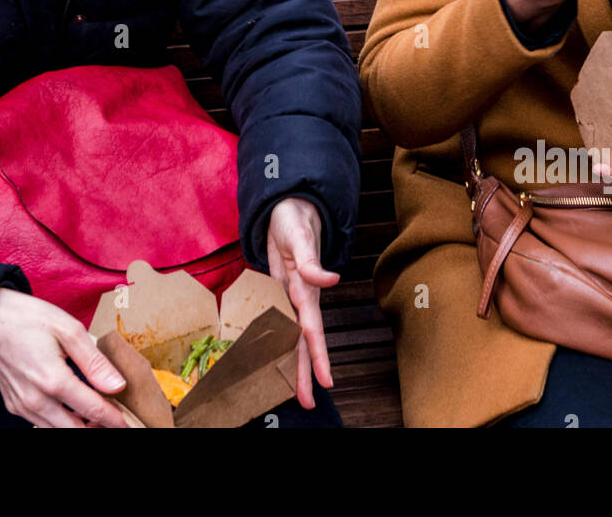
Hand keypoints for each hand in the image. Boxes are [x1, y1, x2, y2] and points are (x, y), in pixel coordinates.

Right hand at [0, 287, 127, 427]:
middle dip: (97, 428)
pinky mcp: (13, 405)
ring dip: (78, 427)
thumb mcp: (68, 329)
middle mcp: (36, 400)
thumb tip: (117, 385)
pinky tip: (71, 410)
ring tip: (95, 417)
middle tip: (114, 421)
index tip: (127, 423)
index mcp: (53, 380)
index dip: (113, 420)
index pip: (92, 410)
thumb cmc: (27, 318)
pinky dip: (58, 423)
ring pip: (56, 431)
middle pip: (74, 429)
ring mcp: (22, 405)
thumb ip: (94, 361)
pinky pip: (40, 423)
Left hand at [266, 197, 337, 409]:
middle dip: (305, 372)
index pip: (311, 329)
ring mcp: (289, 296)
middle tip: (307, 402)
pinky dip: (279, 335)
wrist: (287, 209)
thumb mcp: (301, 237)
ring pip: (292, 336)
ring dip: (293, 363)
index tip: (327, 382)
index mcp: (305, 290)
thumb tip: (333, 279)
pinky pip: (278, 318)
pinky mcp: (279, 291)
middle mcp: (299, 297)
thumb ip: (314, 261)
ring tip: (298, 393)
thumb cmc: (295, 222)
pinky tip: (281, 356)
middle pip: (301, 341)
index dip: (317, 356)